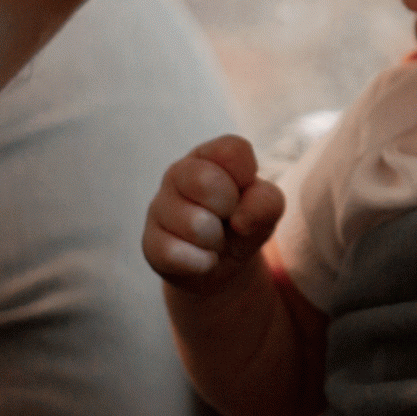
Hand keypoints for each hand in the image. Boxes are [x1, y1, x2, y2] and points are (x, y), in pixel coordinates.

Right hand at [143, 134, 284, 291]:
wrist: (220, 265)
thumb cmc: (243, 222)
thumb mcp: (266, 209)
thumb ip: (266, 202)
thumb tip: (240, 219)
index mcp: (210, 155)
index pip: (232, 150)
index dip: (247, 177)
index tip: (244, 191)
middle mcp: (179, 173)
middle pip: (206, 180)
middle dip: (229, 208)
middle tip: (227, 218)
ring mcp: (159, 207)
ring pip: (194, 223)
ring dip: (216, 241)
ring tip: (213, 240)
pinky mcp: (150, 242)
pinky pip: (176, 254)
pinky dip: (201, 263)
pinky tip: (201, 259)